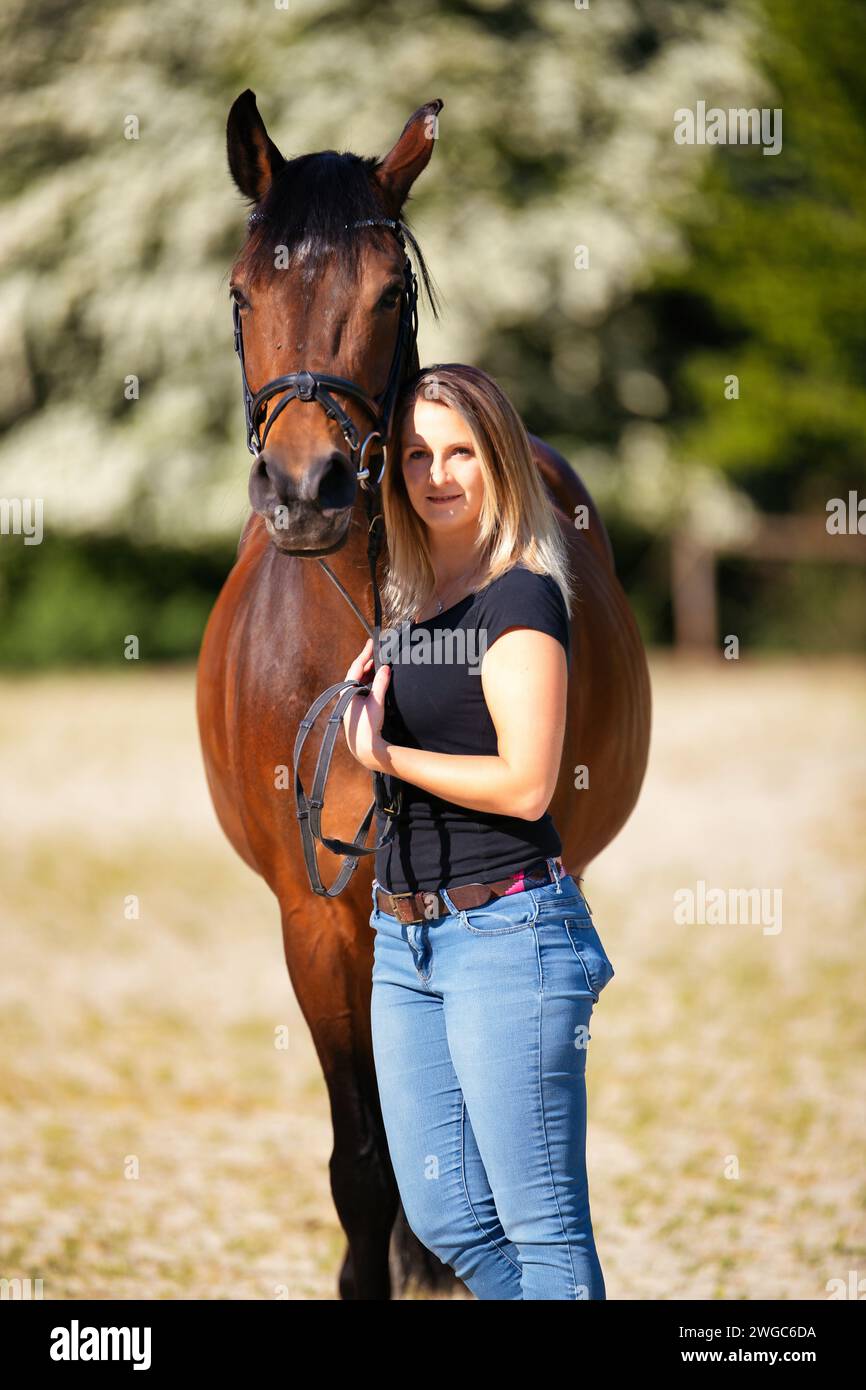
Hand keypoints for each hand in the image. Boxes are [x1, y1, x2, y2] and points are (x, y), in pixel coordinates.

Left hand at [342, 637, 390, 771]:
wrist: (364, 748)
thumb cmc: (368, 726)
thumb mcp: (377, 702)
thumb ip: (381, 683)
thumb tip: (386, 668)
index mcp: (347, 690)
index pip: (357, 666)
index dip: (365, 653)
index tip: (371, 642)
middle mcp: (347, 694)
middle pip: (358, 672)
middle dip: (369, 662)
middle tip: (379, 652)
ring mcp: (350, 701)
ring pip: (360, 680)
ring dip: (370, 672)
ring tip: (381, 664)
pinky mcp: (356, 707)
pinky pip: (363, 688)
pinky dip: (371, 682)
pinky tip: (379, 680)